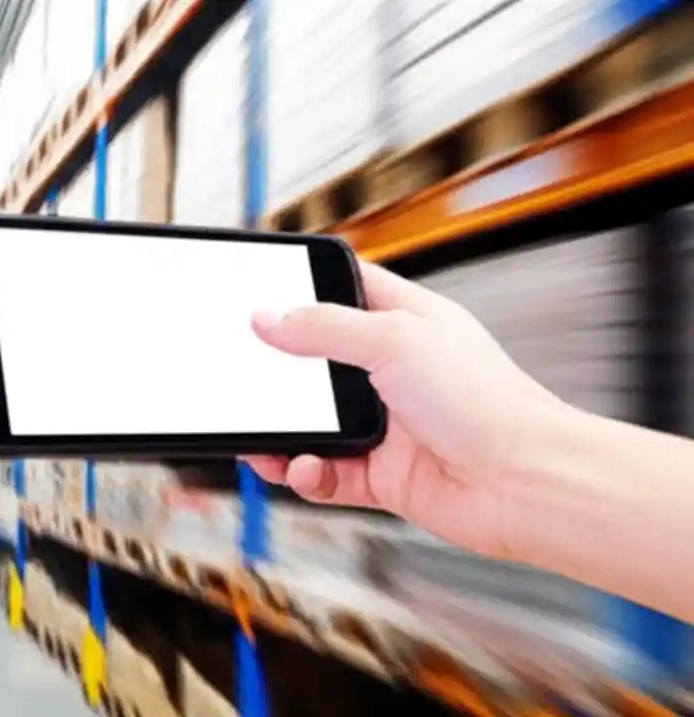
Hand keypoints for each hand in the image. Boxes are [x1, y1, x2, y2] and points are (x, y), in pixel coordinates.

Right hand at [245, 262, 576, 558]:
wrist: (524, 484)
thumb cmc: (488, 403)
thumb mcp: (394, 340)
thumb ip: (323, 327)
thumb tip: (268, 317)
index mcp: (407, 322)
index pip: (347, 289)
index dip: (306, 286)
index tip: (264, 289)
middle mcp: (396, 372)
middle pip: (318, 363)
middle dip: (280, 372)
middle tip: (247, 375)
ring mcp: (388, 426)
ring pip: (314, 424)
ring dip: (284, 433)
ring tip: (263, 439)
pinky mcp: (382, 475)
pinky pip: (327, 473)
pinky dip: (307, 473)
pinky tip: (305, 468)